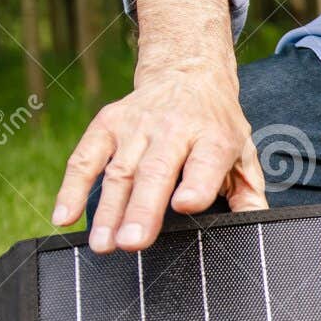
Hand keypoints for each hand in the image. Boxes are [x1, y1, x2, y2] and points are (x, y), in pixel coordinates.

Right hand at [51, 0, 267, 252]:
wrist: (188, 75)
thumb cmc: (217, 129)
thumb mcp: (243, 155)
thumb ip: (250, 195)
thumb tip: (256, 227)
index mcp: (214, 137)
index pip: (206, 161)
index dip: (197, 184)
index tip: (185, 206)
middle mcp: (174, 128)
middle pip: (156, 171)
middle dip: (143, 208)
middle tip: (133, 243)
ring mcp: (136, 125)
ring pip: (119, 171)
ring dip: (109, 210)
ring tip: (103, 245)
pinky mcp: (106, 124)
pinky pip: (85, 158)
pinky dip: (72, 187)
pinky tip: (64, 216)